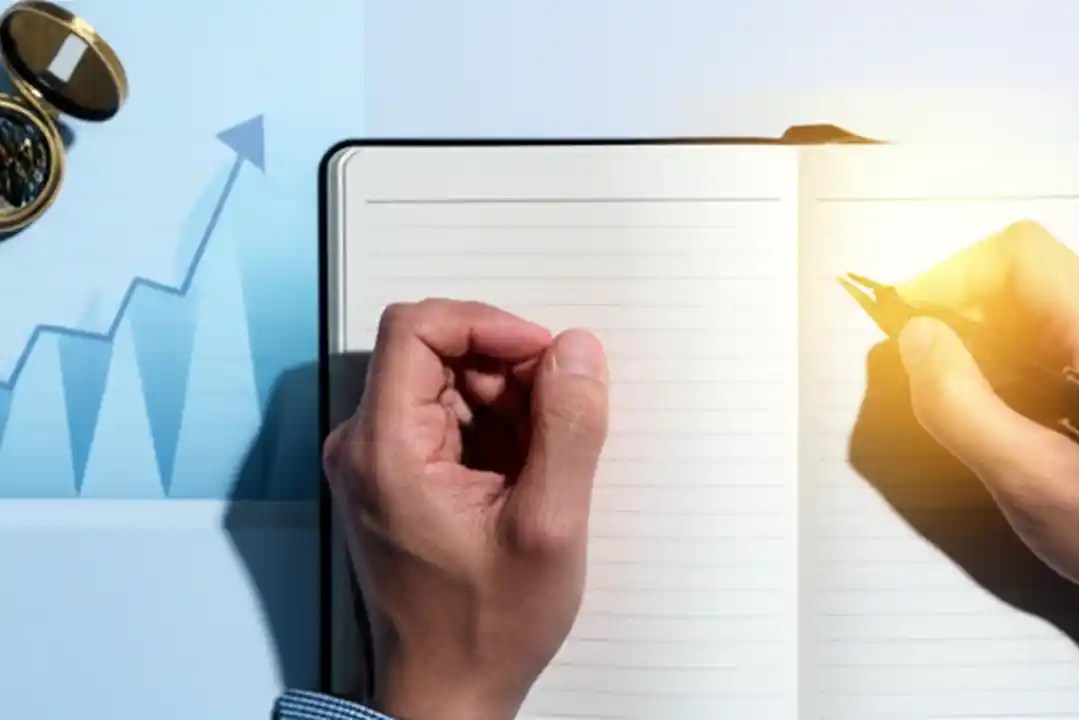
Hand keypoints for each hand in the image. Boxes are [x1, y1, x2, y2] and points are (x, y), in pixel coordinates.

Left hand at [323, 300, 608, 719]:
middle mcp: (367, 445)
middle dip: (509, 372)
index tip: (542, 354)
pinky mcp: (400, 477)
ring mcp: (380, 461)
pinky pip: (450, 419)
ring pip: (449, 384)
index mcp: (385, 449)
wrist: (447, 692)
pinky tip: (527, 478)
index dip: (487, 325)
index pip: (417, 328)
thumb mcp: (548, 528)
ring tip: (545, 465)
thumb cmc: (485, 628)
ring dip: (509, 404)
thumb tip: (578, 352)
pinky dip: (498, 431)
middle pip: (437, 353)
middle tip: (559, 422)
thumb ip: (568, 429)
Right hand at [894, 221, 1078, 700]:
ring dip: (992, 332)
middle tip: (931, 367)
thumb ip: (956, 398)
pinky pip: (1064, 326)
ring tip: (968, 394)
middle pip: (1030, 272)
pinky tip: (1009, 404)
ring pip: (1043, 299)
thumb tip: (918, 335)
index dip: (954, 276)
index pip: (1019, 253)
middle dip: (968, 309)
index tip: (915, 322)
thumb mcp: (1020, 474)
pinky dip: (1020, 349)